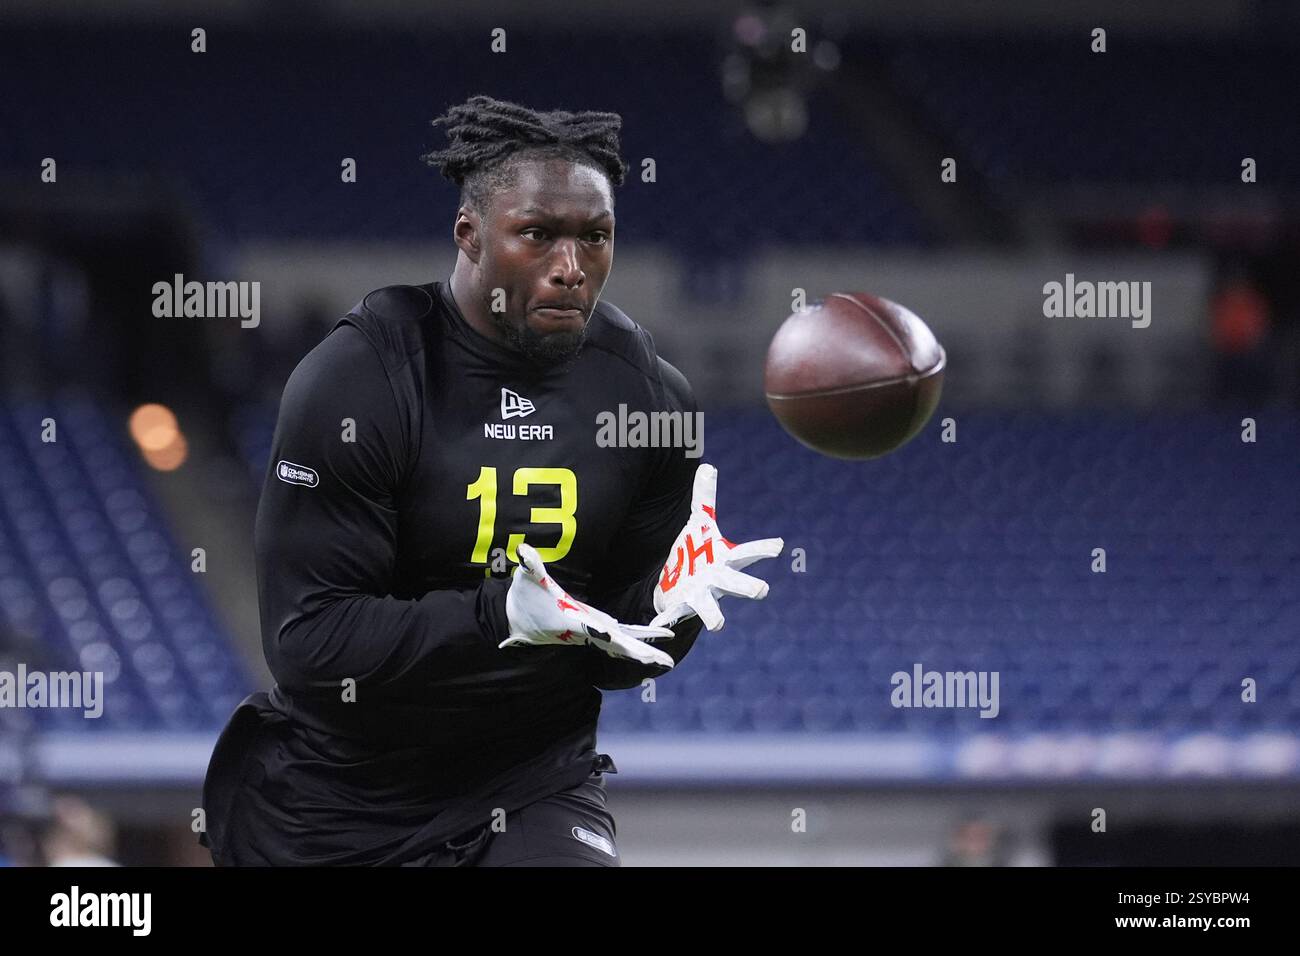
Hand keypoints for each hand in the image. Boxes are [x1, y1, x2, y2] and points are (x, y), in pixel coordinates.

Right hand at [501, 543, 675, 668]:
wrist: (516, 621)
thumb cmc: (523, 599)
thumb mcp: (526, 578)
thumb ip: (529, 564)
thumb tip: (523, 549)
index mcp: (572, 618)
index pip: (594, 627)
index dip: (610, 634)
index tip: (627, 642)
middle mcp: (585, 629)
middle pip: (617, 642)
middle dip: (641, 651)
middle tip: (666, 659)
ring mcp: (589, 631)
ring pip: (621, 643)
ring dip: (643, 650)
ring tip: (667, 659)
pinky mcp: (591, 629)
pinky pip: (617, 639)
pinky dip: (633, 645)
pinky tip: (649, 652)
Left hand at [649, 463, 783, 630]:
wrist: (680, 587)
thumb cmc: (698, 555)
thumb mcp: (701, 525)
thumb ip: (705, 499)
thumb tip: (707, 466)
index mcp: (725, 560)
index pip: (747, 553)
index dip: (762, 549)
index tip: (777, 545)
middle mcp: (719, 581)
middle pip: (737, 584)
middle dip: (750, 587)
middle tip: (763, 590)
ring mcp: (701, 596)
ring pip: (710, 609)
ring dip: (714, 616)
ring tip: (719, 625)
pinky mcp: (681, 607)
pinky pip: (674, 616)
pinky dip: (668, 620)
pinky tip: (659, 622)